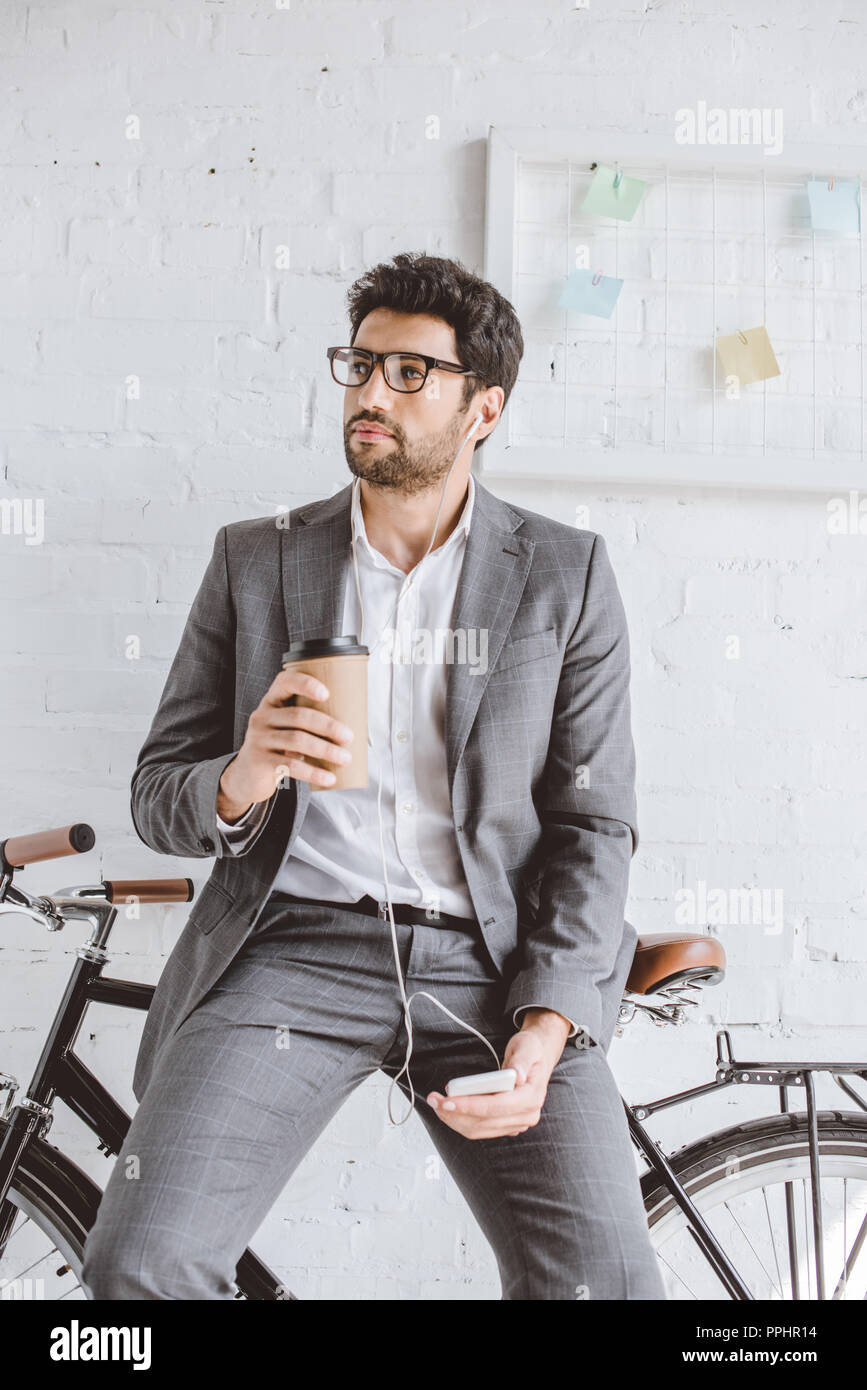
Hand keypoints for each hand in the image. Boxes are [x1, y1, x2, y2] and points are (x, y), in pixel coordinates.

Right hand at [217, 669, 354, 817]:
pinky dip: (314, 772)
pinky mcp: (259, 761)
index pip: (285, 682)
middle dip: (328, 725)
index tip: (327, 693)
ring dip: (326, 750)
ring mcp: (258, 739)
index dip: (305, 684)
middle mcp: (262, 717)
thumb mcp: (286, 729)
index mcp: (271, 702)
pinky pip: (291, 765)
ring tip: (345, 758)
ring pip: (297, 741)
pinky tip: (329, 778)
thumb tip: (353, 727)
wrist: (247, 776)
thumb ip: (307, 722)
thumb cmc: (277, 748)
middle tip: (349, 737)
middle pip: (298, 715)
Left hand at [425, 1011, 569, 1140]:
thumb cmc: (530, 1050)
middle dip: (455, 1112)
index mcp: (532, 1097)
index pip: (496, 1107)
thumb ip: (522, 1060)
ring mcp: (516, 1123)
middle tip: (433, 1100)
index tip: (447, 1099)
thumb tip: (518, 1076)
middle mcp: (526, 1115)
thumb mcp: (527, 1047)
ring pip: (478, 1129)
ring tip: (436, 1103)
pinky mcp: (505, 1125)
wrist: (535, 1058)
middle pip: (484, 1122)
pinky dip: (460, 1120)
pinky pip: (479, 1129)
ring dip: (454, 1119)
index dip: (470, 1105)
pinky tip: (448, 1109)